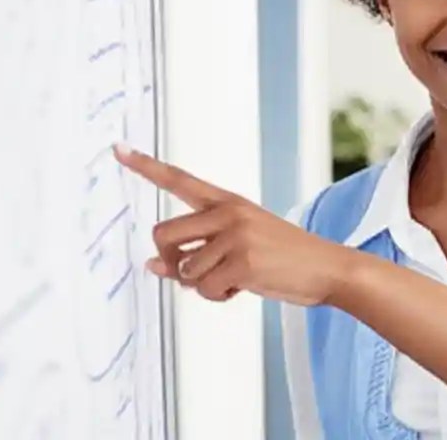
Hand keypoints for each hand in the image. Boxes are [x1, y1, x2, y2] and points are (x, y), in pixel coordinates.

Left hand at [115, 144, 350, 305]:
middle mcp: (229, 214)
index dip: (146, 166)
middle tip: (193, 273)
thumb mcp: (241, 246)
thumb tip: (152, 265)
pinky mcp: (243, 263)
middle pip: (163, 234)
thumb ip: (198, 251)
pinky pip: (205, 289)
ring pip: (184, 270)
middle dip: (170, 261)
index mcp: (229, 203)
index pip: (181, 180)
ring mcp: (236, 237)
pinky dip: (219, 297)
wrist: (328, 268)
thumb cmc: (285, 258)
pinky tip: (243, 288)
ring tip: (234, 280)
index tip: (118, 150)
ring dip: (202, 285)